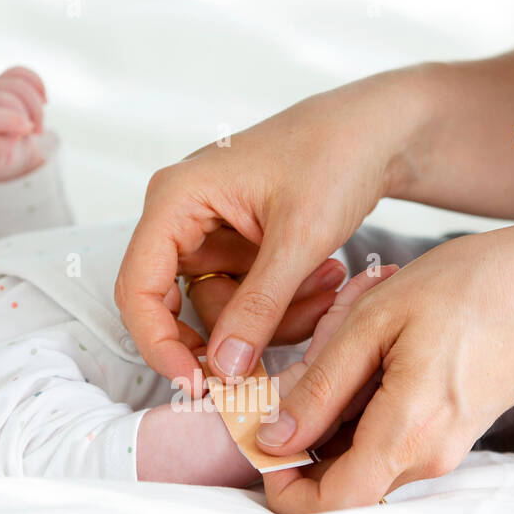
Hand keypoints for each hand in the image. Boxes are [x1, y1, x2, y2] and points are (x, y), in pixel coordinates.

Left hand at [0, 66, 50, 181]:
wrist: (2, 148)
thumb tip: (5, 139)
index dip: (8, 122)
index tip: (29, 130)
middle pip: (5, 98)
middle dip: (28, 114)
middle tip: (38, 132)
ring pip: (15, 83)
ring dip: (36, 103)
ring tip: (39, 122)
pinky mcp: (3, 80)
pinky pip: (20, 72)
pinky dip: (36, 83)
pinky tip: (44, 100)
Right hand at [115, 75, 418, 387]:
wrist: (376, 130)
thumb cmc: (336, 154)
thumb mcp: (301, 238)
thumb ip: (259, 306)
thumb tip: (224, 368)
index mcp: (176, 198)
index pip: (137, 287)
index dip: (158, 343)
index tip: (193, 382)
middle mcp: (180, 216)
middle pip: (169, 305)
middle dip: (221, 336)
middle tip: (260, 366)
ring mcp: (207, 233)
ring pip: (216, 310)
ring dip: (271, 317)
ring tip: (328, 285)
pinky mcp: (235, 248)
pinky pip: (243, 300)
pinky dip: (282, 305)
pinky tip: (325, 277)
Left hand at [258, 218, 513, 513]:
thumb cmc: (467, 288)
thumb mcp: (374, 322)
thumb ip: (321, 387)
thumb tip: (275, 440)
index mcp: (407, 434)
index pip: (332, 502)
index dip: (285, 490)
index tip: (259, 449)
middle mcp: (428, 458)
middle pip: (344, 487)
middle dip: (301, 453)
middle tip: (280, 393)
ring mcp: (444, 450)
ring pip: (363, 463)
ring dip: (330, 429)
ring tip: (331, 361)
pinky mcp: (450, 435)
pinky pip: (388, 444)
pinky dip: (358, 418)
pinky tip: (363, 364)